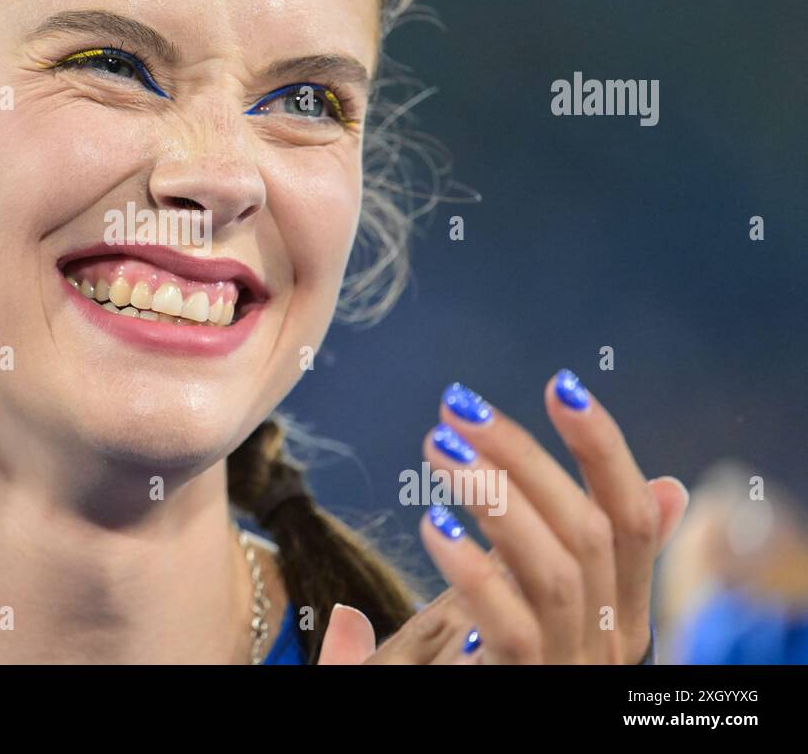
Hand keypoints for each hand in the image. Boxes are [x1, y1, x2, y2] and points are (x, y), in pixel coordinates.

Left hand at [319, 371, 688, 663]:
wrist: (459, 724)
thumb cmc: (493, 660)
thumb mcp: (541, 600)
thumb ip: (591, 549)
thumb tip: (670, 487)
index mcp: (621, 612)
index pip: (633, 517)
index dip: (603, 448)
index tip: (559, 383)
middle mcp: (608, 641)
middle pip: (590, 530)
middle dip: (524, 456)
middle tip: (455, 409)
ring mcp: (570, 668)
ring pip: (558, 569)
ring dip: (496, 496)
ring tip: (438, 448)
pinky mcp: (524, 688)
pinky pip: (512, 626)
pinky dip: (475, 571)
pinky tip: (433, 524)